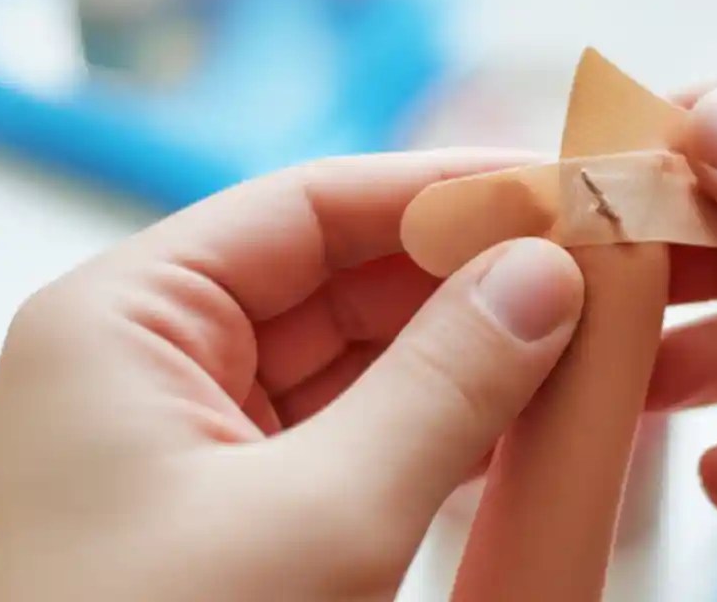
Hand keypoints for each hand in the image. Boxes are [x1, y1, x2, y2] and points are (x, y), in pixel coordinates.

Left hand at [0, 151, 583, 601]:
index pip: (308, 208)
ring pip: (352, 368)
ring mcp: (188, 453)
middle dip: (467, 280)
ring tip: (577, 343)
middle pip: (338, 282)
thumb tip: (542, 278)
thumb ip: (443, 386)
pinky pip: (348, 446)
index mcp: (126, 323)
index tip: (556, 190)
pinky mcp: (227, 526)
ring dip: (464, 361)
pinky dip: (433, 436)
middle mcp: (150, 370)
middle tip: (590, 275)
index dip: (442, 191)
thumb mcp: (319, 521)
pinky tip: (517, 426)